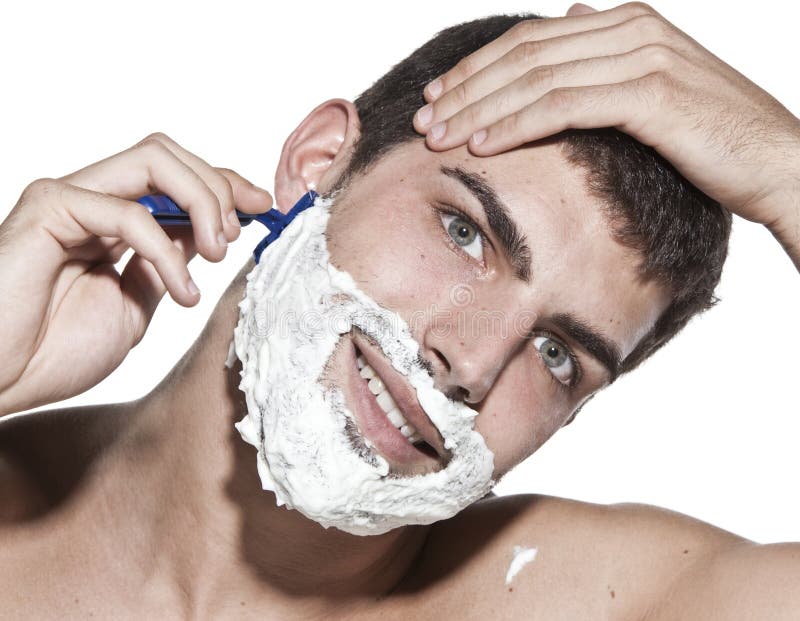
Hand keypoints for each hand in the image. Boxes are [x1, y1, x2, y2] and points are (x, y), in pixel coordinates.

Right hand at [0, 132, 272, 414]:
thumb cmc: (55, 351)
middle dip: (219, 187)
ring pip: (153, 160)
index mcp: (112, 218)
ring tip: (218, 253)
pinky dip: (166, 250)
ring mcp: (68, 198)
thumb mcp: (137, 303)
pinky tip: (180, 290)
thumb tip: (211, 235)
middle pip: (169, 154)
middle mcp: (91, 198)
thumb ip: (168, 262)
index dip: (226, 184)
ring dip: (202, 202)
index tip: (264, 207)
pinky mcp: (48, 210)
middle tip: (237, 235)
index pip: (177, 176)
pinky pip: (127, 213)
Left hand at [413, 2, 799, 238]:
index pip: (529, 40)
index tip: (436, 99)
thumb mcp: (652, 96)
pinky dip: (516, 124)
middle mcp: (629, 28)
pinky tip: (482, 144)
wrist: (779, 162)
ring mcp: (641, 56)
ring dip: (478, 108)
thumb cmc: (711, 141)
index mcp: (625, 24)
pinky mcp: (650, 93)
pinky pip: (564, 105)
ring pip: (535, 77)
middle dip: (465, 88)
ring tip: (438, 137)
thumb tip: (566, 42)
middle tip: (424, 120)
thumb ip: (605, 67)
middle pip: (523, 53)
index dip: (476, 69)